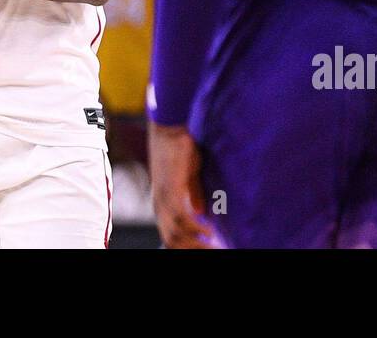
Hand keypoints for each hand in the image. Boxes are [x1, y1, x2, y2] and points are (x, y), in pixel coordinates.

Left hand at [148, 121, 214, 248]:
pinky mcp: (171, 188)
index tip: (211, 248)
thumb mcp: (188, 176)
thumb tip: (200, 213)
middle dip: (195, 249)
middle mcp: (160, 204)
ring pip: (176, 234)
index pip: (171, 236)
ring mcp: (163, 197)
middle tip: (217, 252)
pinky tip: (210, 233)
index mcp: (162, 203)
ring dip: (198, 244)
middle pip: (173, 241)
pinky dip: (197, 229)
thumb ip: (193, 194)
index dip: (189, 246)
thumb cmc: (180, 147)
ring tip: (216, 248)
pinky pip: (182, 217)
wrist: (170, 124)